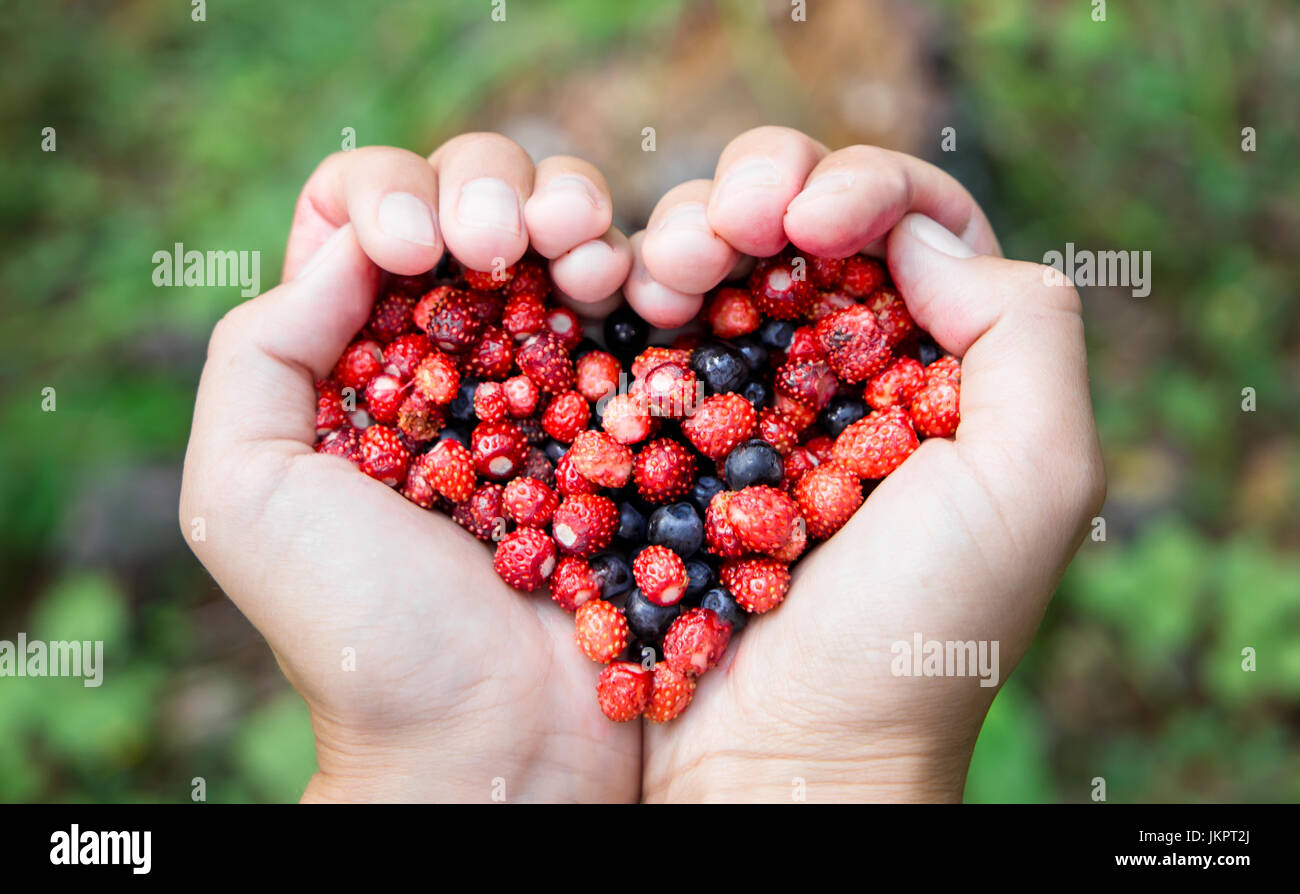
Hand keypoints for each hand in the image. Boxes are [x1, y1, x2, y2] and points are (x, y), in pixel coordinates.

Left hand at [180, 136, 638, 801]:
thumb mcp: (243, 495)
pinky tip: (633, 287)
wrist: (499, 738)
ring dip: (572, 207)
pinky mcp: (634, 405)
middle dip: (490, 188)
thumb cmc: (363, 630)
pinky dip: (640, 263)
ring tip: (581, 256)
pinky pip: (643, 299)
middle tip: (501, 247)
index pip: (366, 214)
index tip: (416, 251)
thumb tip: (350, 242)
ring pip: (564, 226)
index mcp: (359, 362)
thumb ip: (258, 353)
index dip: (391, 197)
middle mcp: (458, 353)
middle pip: (473, 199)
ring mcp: (555, 373)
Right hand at [631, 127, 1105, 801]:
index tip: (814, 216)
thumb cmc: (918, 634)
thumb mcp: (1031, 481)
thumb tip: (917, 235)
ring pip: (719, 262)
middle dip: (763, 193)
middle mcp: (844, 374)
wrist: (783, 755)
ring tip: (671, 276)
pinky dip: (633, 295)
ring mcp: (746, 403)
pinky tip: (628, 302)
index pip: (913, 224)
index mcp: (942, 370)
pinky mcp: (666, 436)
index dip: (865, 186)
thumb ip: (1024, 331)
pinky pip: (648, 333)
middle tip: (733, 225)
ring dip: (691, 235)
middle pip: (803, 224)